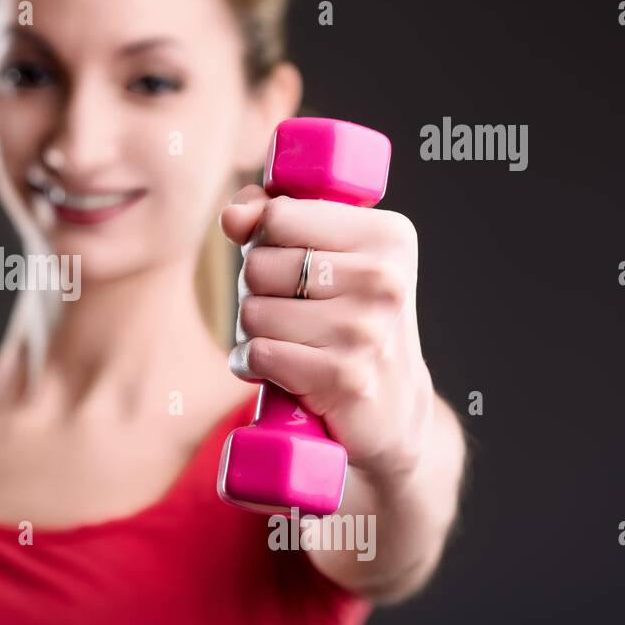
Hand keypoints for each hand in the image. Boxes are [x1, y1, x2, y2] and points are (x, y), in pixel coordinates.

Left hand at [218, 183, 435, 486]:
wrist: (391, 408)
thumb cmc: (345, 318)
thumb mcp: (324, 254)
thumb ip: (272, 216)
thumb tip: (233, 218)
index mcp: (387, 236)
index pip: (277, 215)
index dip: (264, 241)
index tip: (292, 263)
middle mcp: (384, 279)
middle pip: (257, 266)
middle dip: (256, 292)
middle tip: (290, 311)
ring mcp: (366, 330)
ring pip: (252, 312)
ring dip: (252, 332)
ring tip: (288, 341)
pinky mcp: (342, 378)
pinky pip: (257, 354)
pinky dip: (252, 364)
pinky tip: (280, 370)